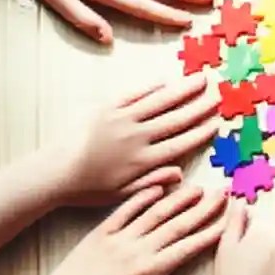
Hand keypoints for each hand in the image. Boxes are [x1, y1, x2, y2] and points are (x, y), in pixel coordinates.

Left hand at [21, 185, 224, 274]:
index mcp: (148, 273)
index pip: (187, 248)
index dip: (210, 234)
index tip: (228, 222)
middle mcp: (136, 250)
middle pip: (176, 225)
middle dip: (202, 210)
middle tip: (222, 195)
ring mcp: (118, 238)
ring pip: (154, 213)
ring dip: (178, 199)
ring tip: (197, 187)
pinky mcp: (101, 233)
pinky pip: (125, 210)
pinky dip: (142, 197)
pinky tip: (157, 187)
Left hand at [48, 73, 219, 206]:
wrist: (57, 172)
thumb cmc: (89, 189)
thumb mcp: (123, 194)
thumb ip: (152, 182)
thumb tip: (179, 173)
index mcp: (143, 160)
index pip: (179, 143)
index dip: (199, 132)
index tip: (216, 122)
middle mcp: (137, 136)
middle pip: (175, 119)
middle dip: (198, 106)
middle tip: (218, 95)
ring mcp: (122, 119)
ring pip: (159, 102)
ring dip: (182, 90)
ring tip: (200, 79)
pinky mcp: (107, 109)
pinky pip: (134, 94)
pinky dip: (150, 87)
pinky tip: (165, 81)